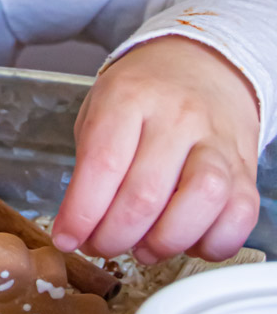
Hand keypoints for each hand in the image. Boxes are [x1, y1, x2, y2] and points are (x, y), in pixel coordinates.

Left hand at [51, 35, 259, 262]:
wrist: (203, 65)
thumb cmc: (143, 95)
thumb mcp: (100, 108)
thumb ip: (90, 163)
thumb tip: (79, 226)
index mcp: (130, 96)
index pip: (103, 162)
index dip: (81, 212)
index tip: (66, 237)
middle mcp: (178, 116)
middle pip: (146, 193)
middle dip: (114, 236)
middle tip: (101, 245)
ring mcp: (217, 142)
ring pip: (201, 200)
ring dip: (164, 242)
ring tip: (143, 248)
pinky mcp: (246, 168)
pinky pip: (240, 216)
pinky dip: (213, 243)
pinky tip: (186, 241)